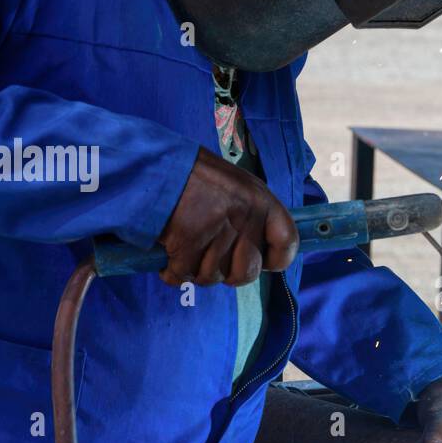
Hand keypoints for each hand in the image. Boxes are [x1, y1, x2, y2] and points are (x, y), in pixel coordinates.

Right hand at [157, 147, 298, 287]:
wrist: (154, 165)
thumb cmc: (195, 176)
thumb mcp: (237, 186)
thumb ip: (252, 215)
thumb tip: (258, 251)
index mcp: (261, 200)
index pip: (287, 242)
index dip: (276, 260)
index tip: (264, 264)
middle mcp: (244, 216)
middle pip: (248, 272)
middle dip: (230, 274)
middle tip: (213, 261)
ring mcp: (216, 231)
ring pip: (213, 277)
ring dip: (197, 270)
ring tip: (187, 249)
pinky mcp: (187, 243)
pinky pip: (184, 275)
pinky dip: (173, 273)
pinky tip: (169, 257)